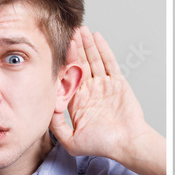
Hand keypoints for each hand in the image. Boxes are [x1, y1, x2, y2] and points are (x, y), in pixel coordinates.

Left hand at [51, 27, 165, 174]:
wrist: (127, 144)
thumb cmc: (103, 145)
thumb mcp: (71, 141)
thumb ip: (57, 127)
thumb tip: (47, 109)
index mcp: (77, 102)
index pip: (65, 78)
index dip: (60, 63)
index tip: (53, 49)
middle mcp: (89, 91)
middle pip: (78, 64)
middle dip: (72, 48)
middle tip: (66, 32)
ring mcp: (103, 85)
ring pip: (92, 59)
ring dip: (85, 44)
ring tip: (79, 29)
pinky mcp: (117, 82)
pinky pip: (109, 62)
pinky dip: (102, 49)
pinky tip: (95, 36)